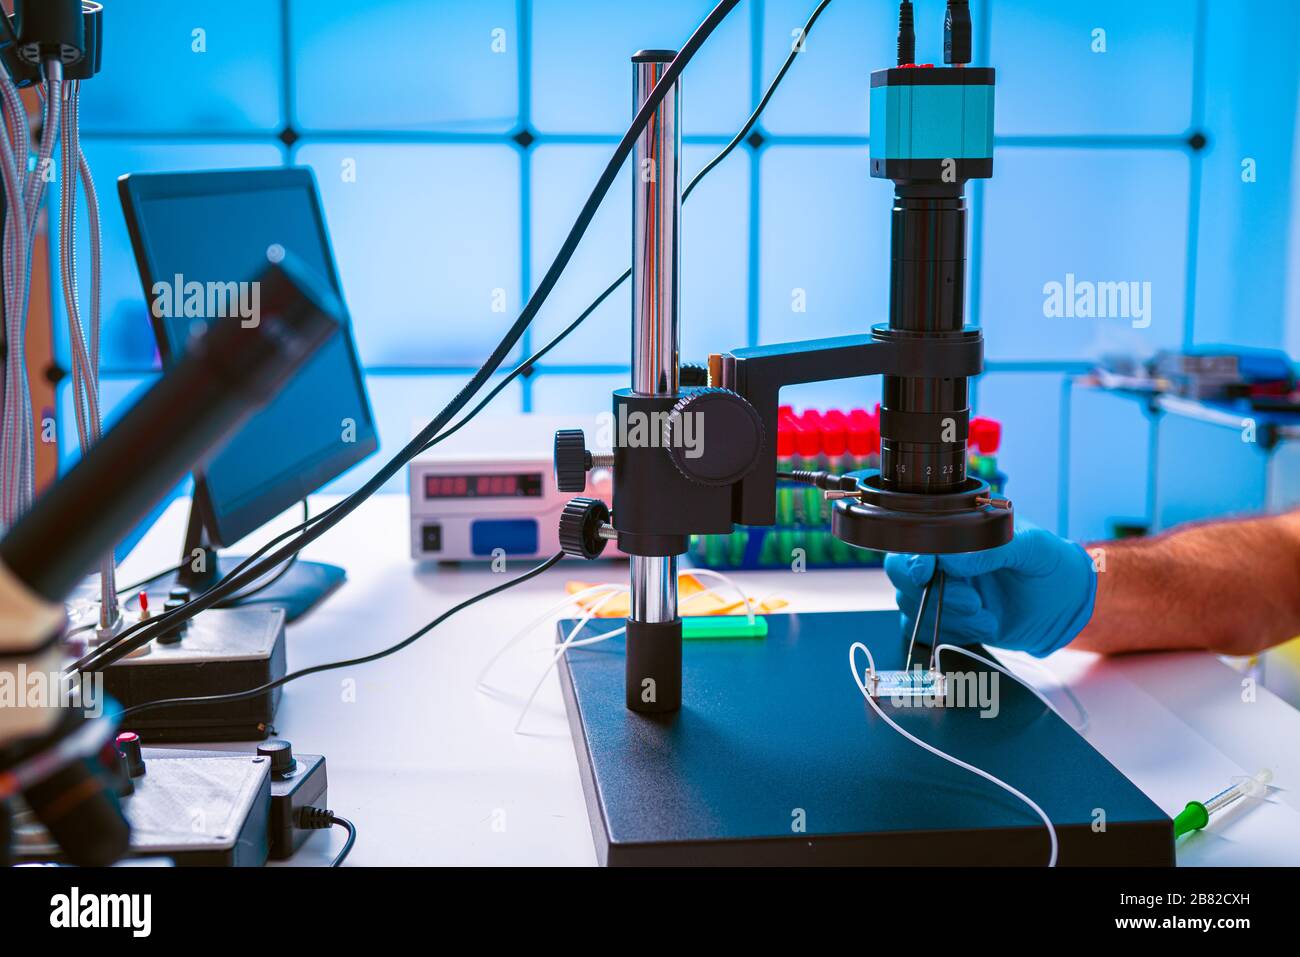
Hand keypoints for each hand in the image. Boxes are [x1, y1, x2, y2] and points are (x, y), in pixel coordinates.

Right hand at [884, 524, 1097, 657]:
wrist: (1067, 603)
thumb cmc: (1052, 563)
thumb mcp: (1033, 546)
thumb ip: (995, 548)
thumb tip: (953, 559)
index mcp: (957, 533)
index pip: (913, 543)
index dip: (913, 560)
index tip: (928, 573)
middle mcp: (942, 560)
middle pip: (900, 575)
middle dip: (931, 593)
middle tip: (972, 602)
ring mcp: (942, 590)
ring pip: (910, 605)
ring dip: (946, 616)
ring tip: (985, 616)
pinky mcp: (948, 619)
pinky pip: (922, 630)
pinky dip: (947, 632)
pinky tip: (980, 628)